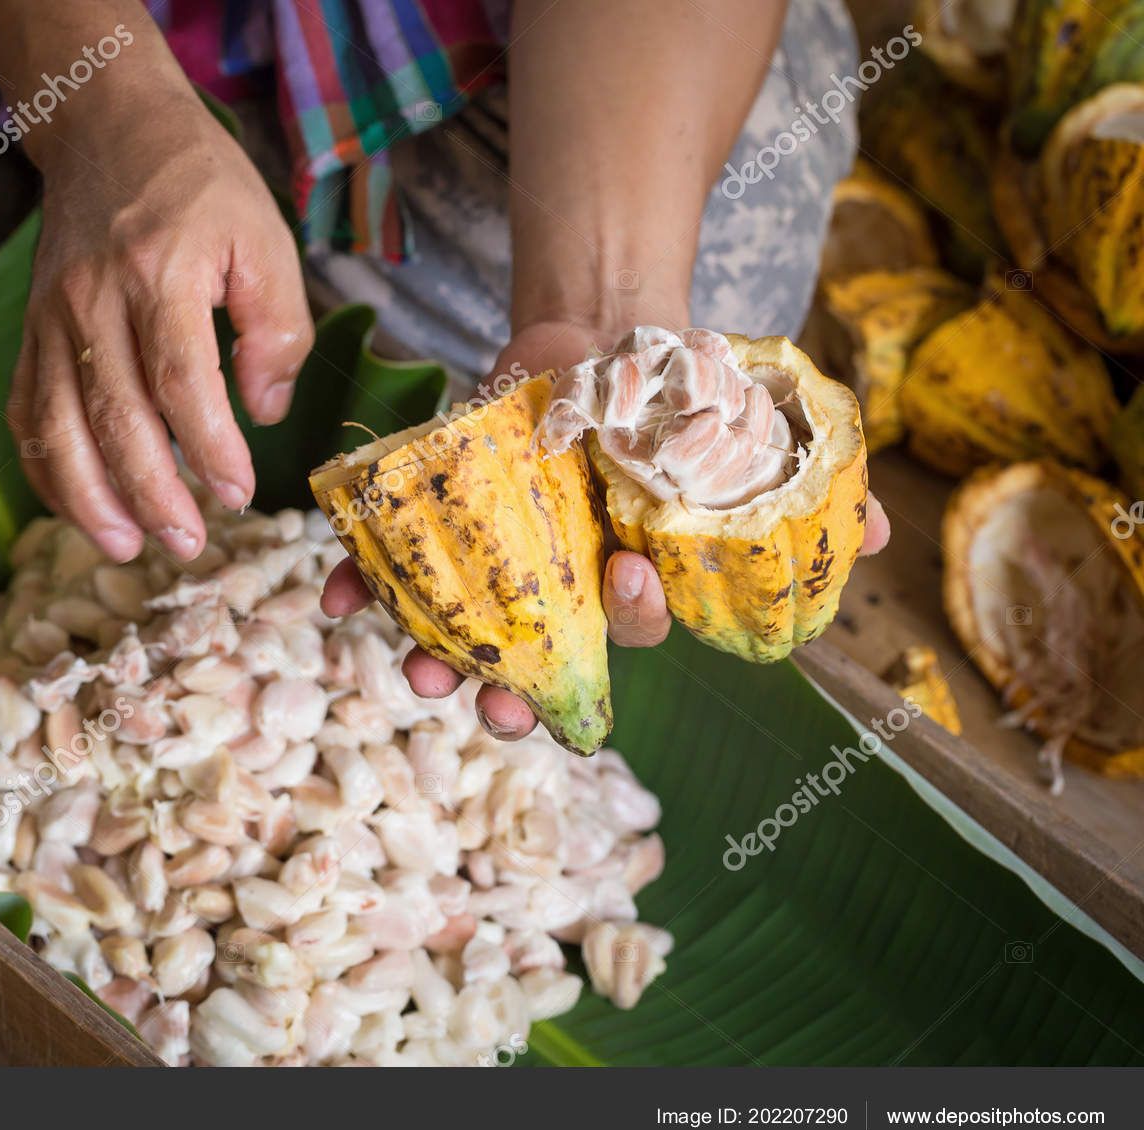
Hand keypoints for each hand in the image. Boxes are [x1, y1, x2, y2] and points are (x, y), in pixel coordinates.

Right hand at [8, 86, 311, 563]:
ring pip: (57, 425)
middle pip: (113, 416)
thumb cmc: (200, 187)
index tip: (237, 494)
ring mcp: (51, 319)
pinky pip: (27, 412)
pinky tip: (80, 510)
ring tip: (128, 547)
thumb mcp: (265, 237)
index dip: (208, 448)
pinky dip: (47, 469)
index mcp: (159, 275)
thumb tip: (266, 412)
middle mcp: (93, 301)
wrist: (108, 129)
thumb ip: (277, 327)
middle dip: (150, 492)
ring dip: (89, 499)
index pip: (180, 381)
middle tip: (188, 543)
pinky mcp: (30, 332)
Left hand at [321, 316, 891, 742]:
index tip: (628, 579)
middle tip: (502, 707)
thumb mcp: (735, 426)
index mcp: (624, 570)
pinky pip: (389, 564)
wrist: (594, 336)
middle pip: (536, 656)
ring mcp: (492, 554)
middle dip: (517, 691)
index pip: (632, 620)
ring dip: (436, 658)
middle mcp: (555, 581)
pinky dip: (357, 583)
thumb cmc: (667, 396)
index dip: (632, 618)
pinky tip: (332, 596)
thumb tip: (885, 533)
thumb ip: (795, 480)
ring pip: (460, 629)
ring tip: (416, 672)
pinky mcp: (439, 516)